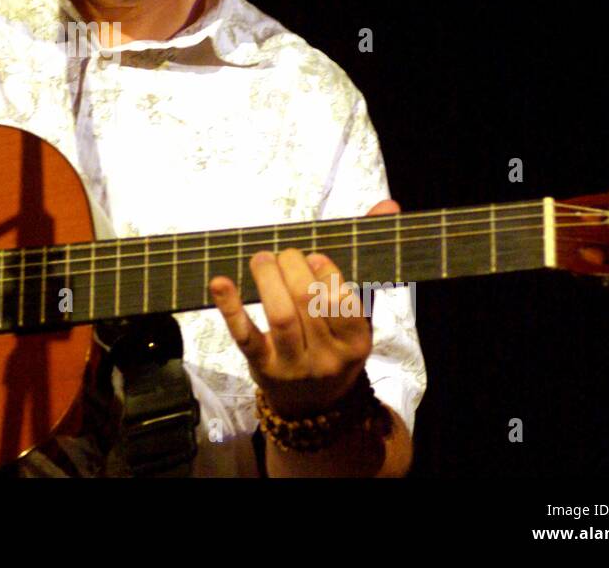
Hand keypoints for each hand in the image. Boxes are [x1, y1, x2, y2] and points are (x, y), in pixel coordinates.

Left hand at [209, 199, 399, 416]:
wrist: (314, 404)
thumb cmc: (335, 341)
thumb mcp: (358, 309)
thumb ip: (369, 257)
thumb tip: (388, 204)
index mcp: (357, 341)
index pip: (346, 304)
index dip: (327, 274)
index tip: (313, 255)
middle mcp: (328, 356)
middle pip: (309, 304)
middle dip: (293, 269)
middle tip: (285, 253)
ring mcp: (294, 365)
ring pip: (280, 317)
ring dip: (267, 279)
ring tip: (261, 258)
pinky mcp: (262, 368)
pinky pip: (245, 336)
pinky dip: (230, 307)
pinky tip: (220, 282)